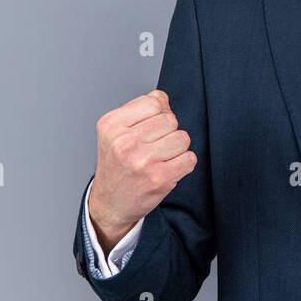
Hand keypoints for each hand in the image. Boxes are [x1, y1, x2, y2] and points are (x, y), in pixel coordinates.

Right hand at [88, 88, 196, 247]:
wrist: (110, 203)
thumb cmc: (116, 165)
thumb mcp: (115, 132)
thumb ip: (139, 110)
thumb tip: (163, 97)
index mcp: (112, 125)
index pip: (154, 102)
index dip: (159, 112)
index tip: (151, 126)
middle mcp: (124, 142)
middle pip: (170, 119)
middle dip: (168, 131)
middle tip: (154, 146)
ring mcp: (142, 161)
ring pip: (182, 138)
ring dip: (177, 148)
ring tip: (161, 158)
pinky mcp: (159, 178)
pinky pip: (189, 158)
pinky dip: (184, 163)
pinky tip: (168, 168)